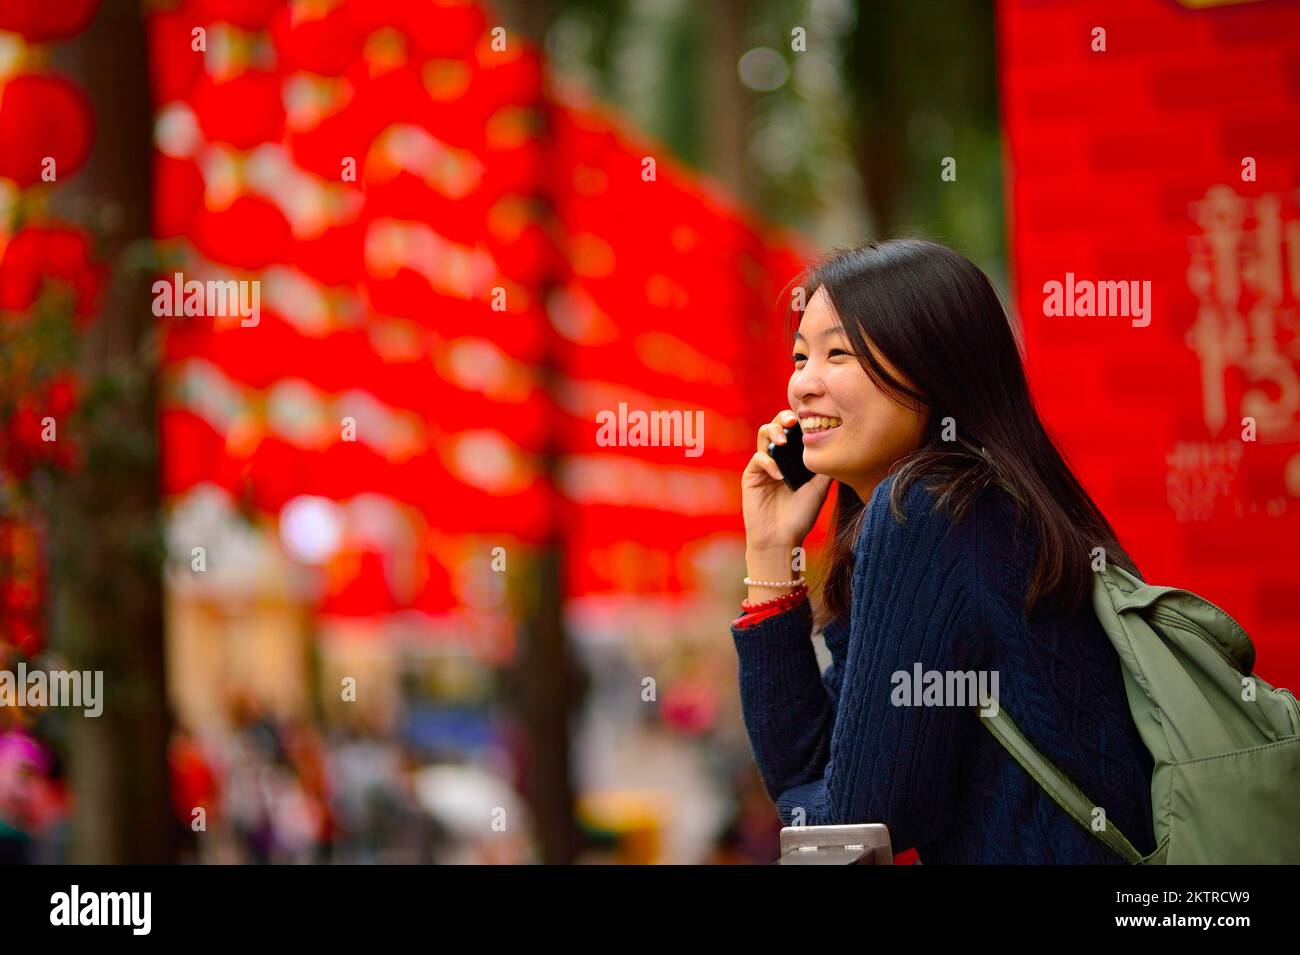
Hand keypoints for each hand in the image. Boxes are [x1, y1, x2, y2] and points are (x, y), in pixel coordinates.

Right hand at [742, 409, 832, 598]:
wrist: (781, 540)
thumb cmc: (800, 517)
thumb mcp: (820, 489)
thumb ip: (824, 468)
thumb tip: (838, 446)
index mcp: (794, 459)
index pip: (795, 431)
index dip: (801, 421)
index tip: (812, 418)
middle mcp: (779, 458)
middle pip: (777, 426)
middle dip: (783, 418)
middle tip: (793, 420)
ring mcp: (764, 465)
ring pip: (763, 434)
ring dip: (773, 431)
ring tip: (783, 440)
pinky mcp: (751, 476)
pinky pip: (758, 458)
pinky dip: (768, 462)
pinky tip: (779, 476)